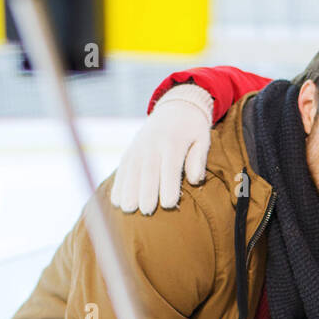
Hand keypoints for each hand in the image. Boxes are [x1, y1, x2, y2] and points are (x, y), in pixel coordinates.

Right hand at [111, 84, 214, 214]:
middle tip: (146, 211)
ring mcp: (139, 147)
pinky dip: (118, 185)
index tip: (169, 204)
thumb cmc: (193, 130)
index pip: (171, 166)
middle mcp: (153, 144)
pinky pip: (122, 168)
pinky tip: (116, 201)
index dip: (169, 185)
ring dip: (128, 190)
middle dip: (146, 191)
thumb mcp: (202, 139)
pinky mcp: (130, 151)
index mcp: (174, 142)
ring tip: (127, 209)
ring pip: (132, 170)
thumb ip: (198, 159)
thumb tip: (194, 179)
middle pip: (148, 170)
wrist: (176, 108)